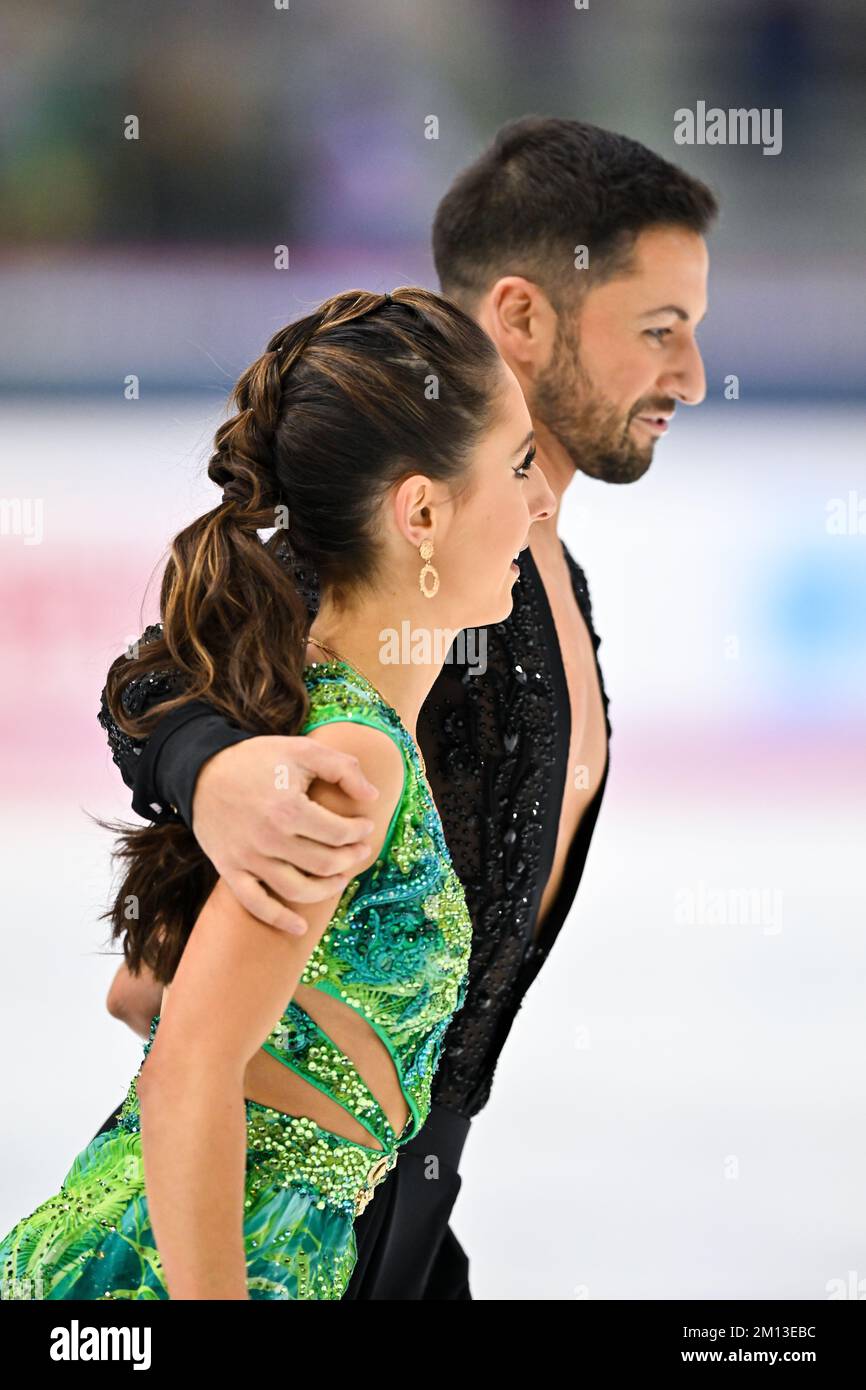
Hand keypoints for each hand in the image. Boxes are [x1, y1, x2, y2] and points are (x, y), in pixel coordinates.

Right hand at [190, 736, 379, 934]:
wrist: (201, 771)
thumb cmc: (256, 759)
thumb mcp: (302, 750)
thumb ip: (342, 769)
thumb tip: (372, 797)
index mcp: (288, 808)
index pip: (339, 834)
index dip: (359, 832)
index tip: (365, 826)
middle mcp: (269, 839)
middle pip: (324, 864)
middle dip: (350, 859)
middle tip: (359, 850)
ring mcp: (248, 858)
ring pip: (297, 890)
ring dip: (327, 889)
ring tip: (341, 878)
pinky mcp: (230, 870)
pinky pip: (256, 904)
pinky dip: (279, 919)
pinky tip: (300, 927)